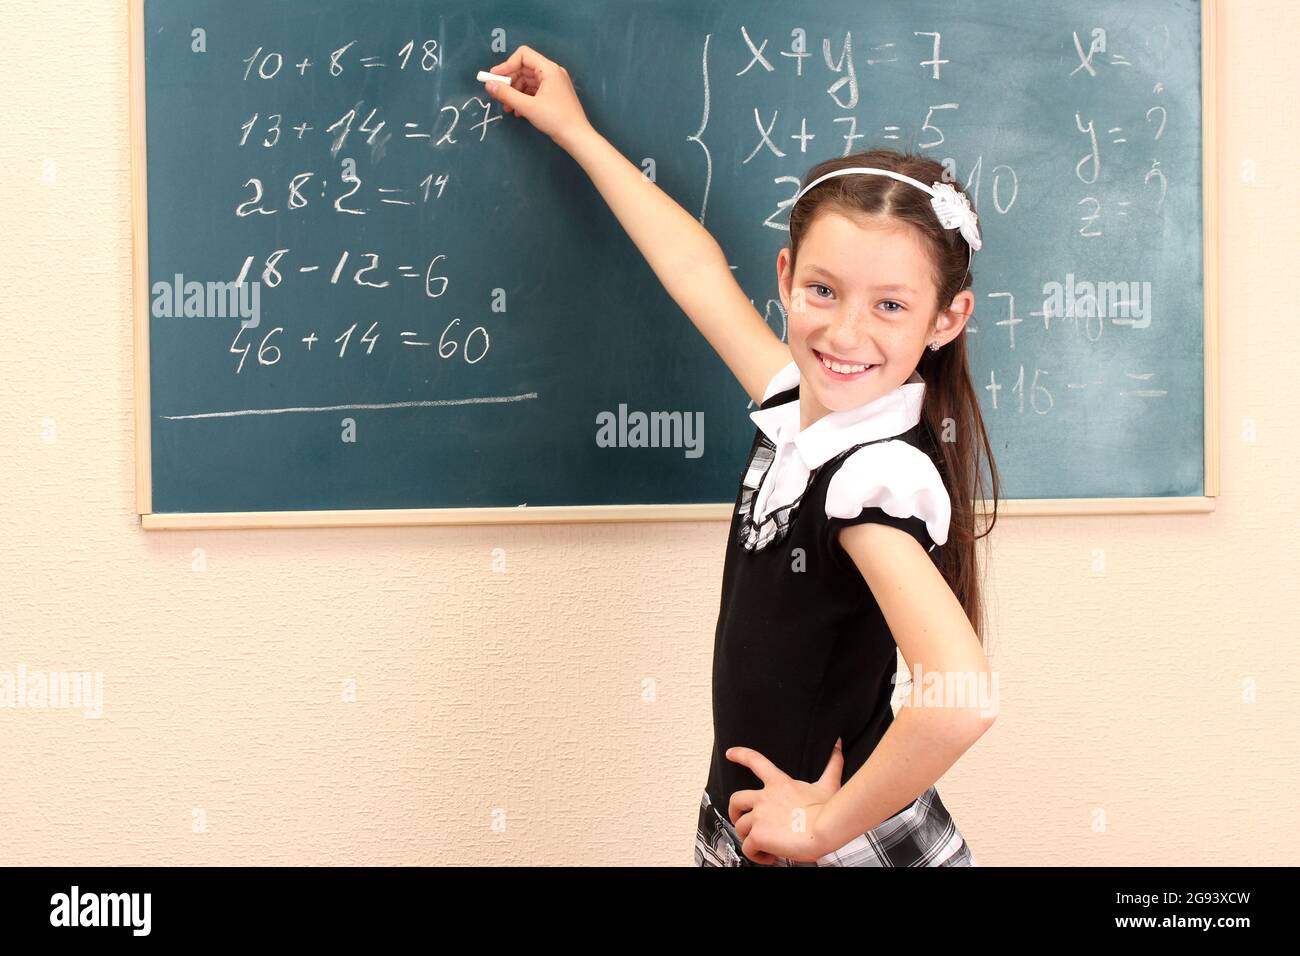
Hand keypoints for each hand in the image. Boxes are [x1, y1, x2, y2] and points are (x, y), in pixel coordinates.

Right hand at [483, 45, 593, 149]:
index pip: (523, 55)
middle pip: (524, 68)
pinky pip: (535, 90)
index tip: (494, 78)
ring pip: (528, 81)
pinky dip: (524, 98)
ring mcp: (554, 83)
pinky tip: (518, 111)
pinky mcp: (554, 94)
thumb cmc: (555, 119)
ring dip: (515, 92)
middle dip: (510, 81)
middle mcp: (552, 72)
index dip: (507, 65)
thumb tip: (488, 84)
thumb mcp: (528, 107)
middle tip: (498, 94)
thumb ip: (506, 94)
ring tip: (507, 108)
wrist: (577, 137)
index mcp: (548, 69)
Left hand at [726, 737, 845, 864]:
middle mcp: (765, 798)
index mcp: (779, 783)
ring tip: (762, 847)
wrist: (826, 828)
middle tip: (739, 819)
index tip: (730, 753)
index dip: (740, 754)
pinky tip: (768, 857)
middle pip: (736, 799)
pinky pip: (748, 848)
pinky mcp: (758, 835)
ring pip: (740, 827)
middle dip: (734, 810)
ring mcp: (759, 816)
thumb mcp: (828, 784)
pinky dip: (755, 855)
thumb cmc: (828, 810)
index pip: (754, 761)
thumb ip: (832, 764)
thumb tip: (837, 746)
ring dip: (748, 838)